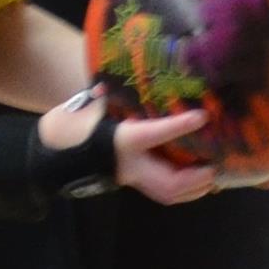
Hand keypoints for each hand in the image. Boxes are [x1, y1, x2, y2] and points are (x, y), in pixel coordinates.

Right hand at [39, 89, 215, 204]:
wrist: (53, 154)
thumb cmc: (72, 126)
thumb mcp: (89, 104)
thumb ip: (107, 92)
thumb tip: (118, 74)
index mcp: (120, 140)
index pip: (153, 135)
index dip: (179, 126)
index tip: (202, 117)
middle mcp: (129, 165)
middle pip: (169, 183)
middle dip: (195, 178)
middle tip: (215, 165)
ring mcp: (131, 178)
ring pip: (168, 193)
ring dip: (193, 188)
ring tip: (212, 175)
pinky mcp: (133, 183)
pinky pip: (163, 192)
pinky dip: (184, 189)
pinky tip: (197, 180)